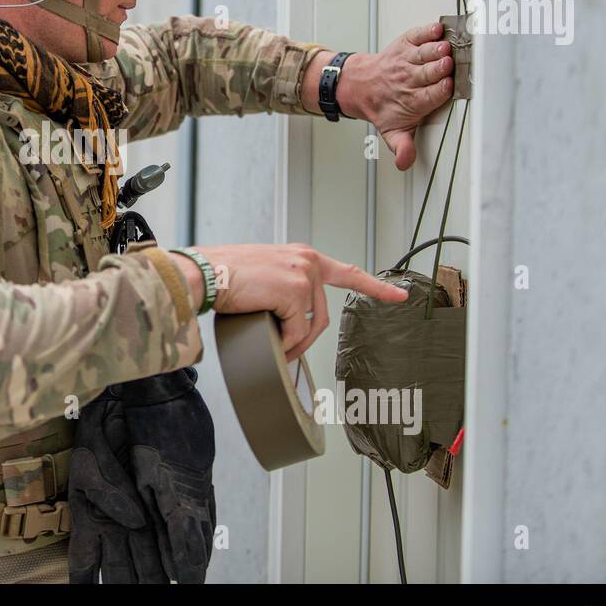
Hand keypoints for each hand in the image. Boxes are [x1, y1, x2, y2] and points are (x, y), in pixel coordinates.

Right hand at [179, 243, 408, 358]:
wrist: (205, 274)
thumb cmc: (224, 276)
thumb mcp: (264, 274)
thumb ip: (285, 286)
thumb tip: (291, 322)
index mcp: (301, 256)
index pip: (346, 272)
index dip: (374, 287)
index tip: (399, 296)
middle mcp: (306, 261)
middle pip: (321, 313)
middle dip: (305, 337)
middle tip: (287, 349)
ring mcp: (302, 275)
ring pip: (309, 324)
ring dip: (292, 341)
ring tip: (272, 342)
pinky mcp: (294, 290)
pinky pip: (295, 330)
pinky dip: (282, 340)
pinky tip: (266, 333)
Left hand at [342, 22, 453, 170]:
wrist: (360, 86)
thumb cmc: (384, 106)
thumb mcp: (392, 131)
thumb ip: (402, 147)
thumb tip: (404, 162)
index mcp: (411, 101)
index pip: (430, 95)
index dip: (440, 90)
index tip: (450, 86)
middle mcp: (409, 79)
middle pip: (428, 72)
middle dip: (439, 68)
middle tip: (448, 65)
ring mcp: (406, 60)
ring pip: (423, 53)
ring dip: (434, 49)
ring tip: (444, 47)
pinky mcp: (404, 44)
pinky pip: (417, 36)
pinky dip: (427, 30)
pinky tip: (437, 29)